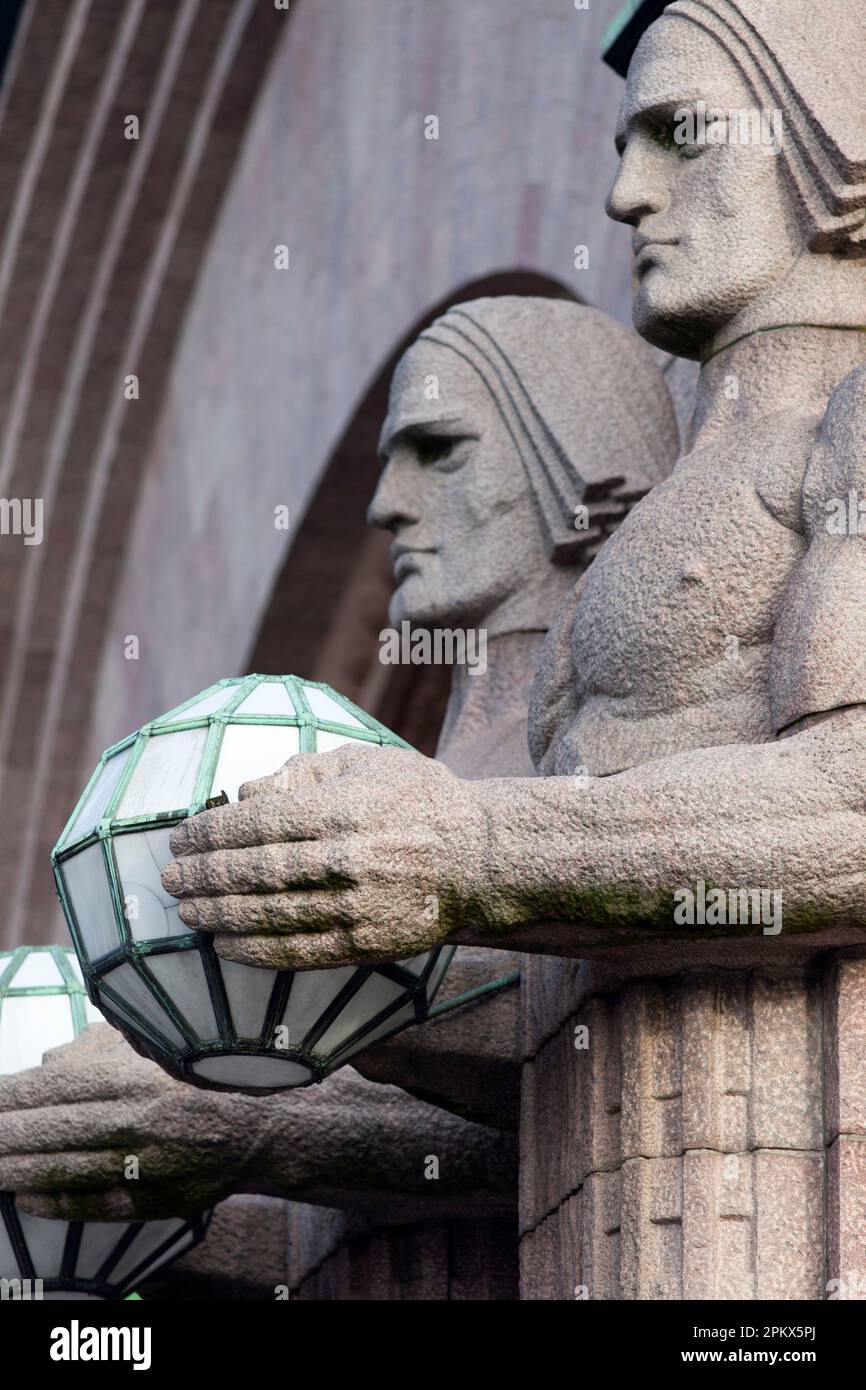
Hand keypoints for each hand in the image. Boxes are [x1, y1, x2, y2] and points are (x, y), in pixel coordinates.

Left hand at [0, 1024, 268, 1218]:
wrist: (263, 1125)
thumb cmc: (202, 1076)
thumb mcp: (157, 1044)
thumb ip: (100, 1047)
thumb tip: (48, 1061)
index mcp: (135, 1074)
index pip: (55, 1087)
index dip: (12, 1095)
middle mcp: (137, 1119)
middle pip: (52, 1130)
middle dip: (5, 1134)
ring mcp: (145, 1163)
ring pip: (65, 1170)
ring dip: (17, 1171)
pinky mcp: (154, 1200)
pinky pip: (94, 1204)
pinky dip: (55, 1202)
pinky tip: (25, 1196)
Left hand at [161, 743, 491, 968]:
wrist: (482, 860)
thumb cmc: (420, 800)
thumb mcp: (369, 762)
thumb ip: (306, 770)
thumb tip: (245, 791)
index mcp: (344, 808)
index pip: (258, 823)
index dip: (212, 834)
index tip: (181, 837)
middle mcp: (347, 859)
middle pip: (256, 871)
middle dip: (204, 876)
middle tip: (170, 877)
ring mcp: (356, 907)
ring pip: (270, 916)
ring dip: (218, 915)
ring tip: (186, 910)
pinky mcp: (365, 945)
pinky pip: (297, 953)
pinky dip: (254, 951)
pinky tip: (224, 945)